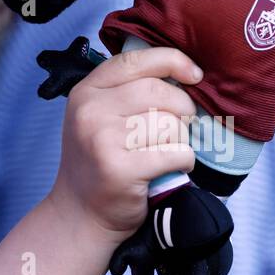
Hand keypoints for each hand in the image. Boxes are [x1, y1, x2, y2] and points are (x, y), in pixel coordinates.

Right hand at [48, 47, 201, 241]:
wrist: (80, 214)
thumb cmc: (100, 163)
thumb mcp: (100, 117)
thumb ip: (127, 91)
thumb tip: (184, 73)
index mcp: (87, 91)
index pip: (135, 60)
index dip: (172, 61)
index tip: (194, 75)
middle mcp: (90, 111)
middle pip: (159, 92)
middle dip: (183, 109)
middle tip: (179, 129)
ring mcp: (103, 140)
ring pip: (170, 123)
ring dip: (181, 139)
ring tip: (168, 152)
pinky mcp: (120, 169)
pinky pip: (174, 152)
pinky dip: (184, 161)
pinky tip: (173, 168)